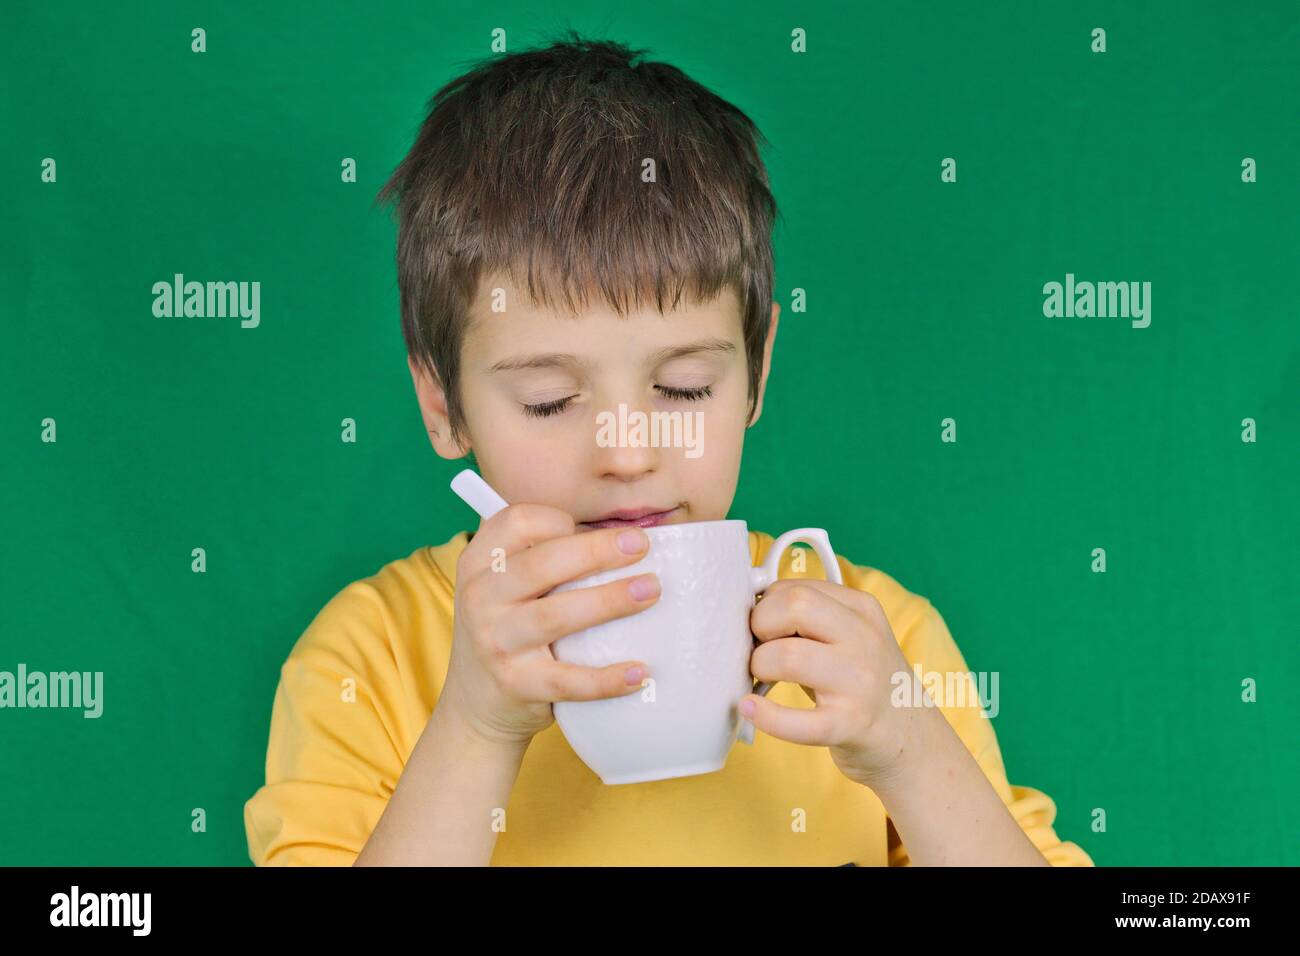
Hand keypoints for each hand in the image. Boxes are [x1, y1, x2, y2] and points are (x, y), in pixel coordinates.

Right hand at [439, 503, 661, 749]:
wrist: (476, 704)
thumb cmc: (508, 629)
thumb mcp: (504, 586)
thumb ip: (543, 557)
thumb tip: (620, 538)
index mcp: (480, 562)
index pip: (516, 522)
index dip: (557, 520)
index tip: (589, 530)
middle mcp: (480, 598)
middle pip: (541, 564)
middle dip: (597, 551)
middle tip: (640, 546)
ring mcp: (495, 643)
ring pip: (556, 616)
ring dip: (610, 601)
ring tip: (651, 591)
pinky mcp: (515, 685)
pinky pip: (568, 680)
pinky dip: (606, 678)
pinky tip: (640, 671)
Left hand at [743, 579, 933, 791]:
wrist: (909, 737)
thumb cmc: (862, 682)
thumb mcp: (849, 636)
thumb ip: (810, 616)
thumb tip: (748, 608)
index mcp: (861, 609)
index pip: (796, 588)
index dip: (764, 606)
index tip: (759, 627)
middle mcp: (864, 639)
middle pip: (795, 606)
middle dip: (760, 625)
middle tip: (758, 649)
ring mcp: (860, 683)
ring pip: (790, 656)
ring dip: (759, 666)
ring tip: (760, 678)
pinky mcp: (850, 725)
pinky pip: (799, 721)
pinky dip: (766, 715)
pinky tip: (750, 708)